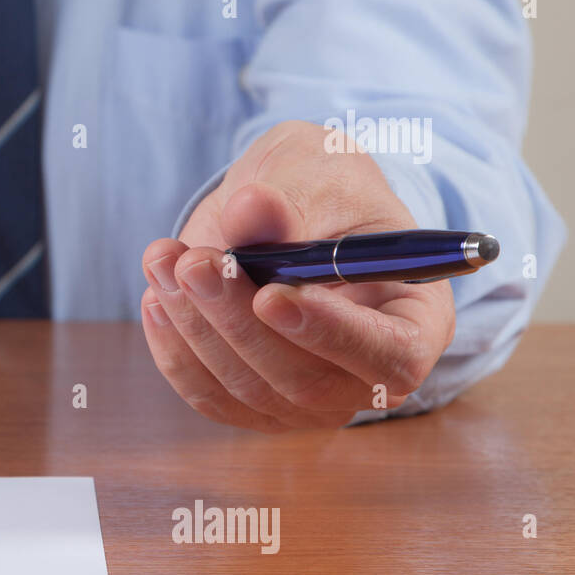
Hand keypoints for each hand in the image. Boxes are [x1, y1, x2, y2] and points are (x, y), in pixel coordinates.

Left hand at [140, 121, 455, 432]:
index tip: (271, 295)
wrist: (282, 210)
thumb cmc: (323, 189)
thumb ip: (292, 197)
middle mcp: (367, 375)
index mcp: (416, 320)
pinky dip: (175, 345)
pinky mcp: (251, 403)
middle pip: (308, 382)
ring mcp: (308, 400)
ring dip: (196, 323)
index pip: (393, 357)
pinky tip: (158, 294)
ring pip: (248, 387)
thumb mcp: (318, 171)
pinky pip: (207, 392)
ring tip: (165, 257)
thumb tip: (252, 209)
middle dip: (238, 321)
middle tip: (195, 261)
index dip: (334, 335)